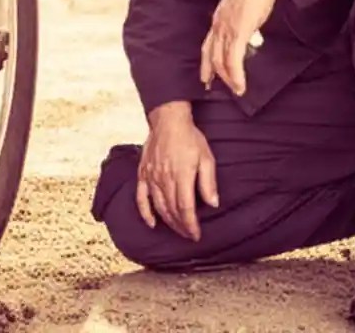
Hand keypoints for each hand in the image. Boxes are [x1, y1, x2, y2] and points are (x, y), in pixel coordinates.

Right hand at [136, 102, 218, 240]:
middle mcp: (164, 179)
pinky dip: (146, 213)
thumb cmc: (190, 138)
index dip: (190, 225)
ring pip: (159, 207)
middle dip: (181, 226)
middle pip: (172, 211)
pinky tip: (152, 223)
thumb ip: (208, 182)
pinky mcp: (143, 174)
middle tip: (188, 235)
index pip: (185, 208)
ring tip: (177, 229)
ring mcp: (151, 177)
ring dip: (168, 222)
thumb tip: (213, 203)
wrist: (168, 120)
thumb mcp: (206, 158)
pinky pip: (141, 198)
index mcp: (181, 176)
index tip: (196, 234)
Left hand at [201, 0, 278, 95]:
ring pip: (222, 61)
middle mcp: (219, 25)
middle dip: (213, 74)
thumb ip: (243, 18)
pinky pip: (234, 59)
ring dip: (229, 79)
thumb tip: (251, 29)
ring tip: (236, 90)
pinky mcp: (239, 32)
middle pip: (211, 56)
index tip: (206, 75)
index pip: (208, 44)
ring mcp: (227, 29)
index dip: (205, 62)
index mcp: (219, 18)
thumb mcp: (244, 5)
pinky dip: (236, 75)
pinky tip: (240, 84)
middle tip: (212, 88)